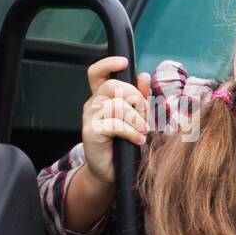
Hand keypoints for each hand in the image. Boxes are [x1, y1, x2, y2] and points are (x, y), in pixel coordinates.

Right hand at [81, 55, 152, 186]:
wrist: (113, 172)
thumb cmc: (126, 144)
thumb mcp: (138, 118)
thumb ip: (141, 98)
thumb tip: (143, 75)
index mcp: (103, 98)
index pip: (97, 73)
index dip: (107, 64)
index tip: (123, 62)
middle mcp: (93, 104)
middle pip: (114, 86)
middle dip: (136, 99)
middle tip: (145, 117)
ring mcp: (89, 117)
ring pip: (117, 104)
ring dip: (137, 118)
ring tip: (143, 132)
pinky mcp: (90, 132)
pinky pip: (115, 123)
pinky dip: (132, 131)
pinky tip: (138, 140)